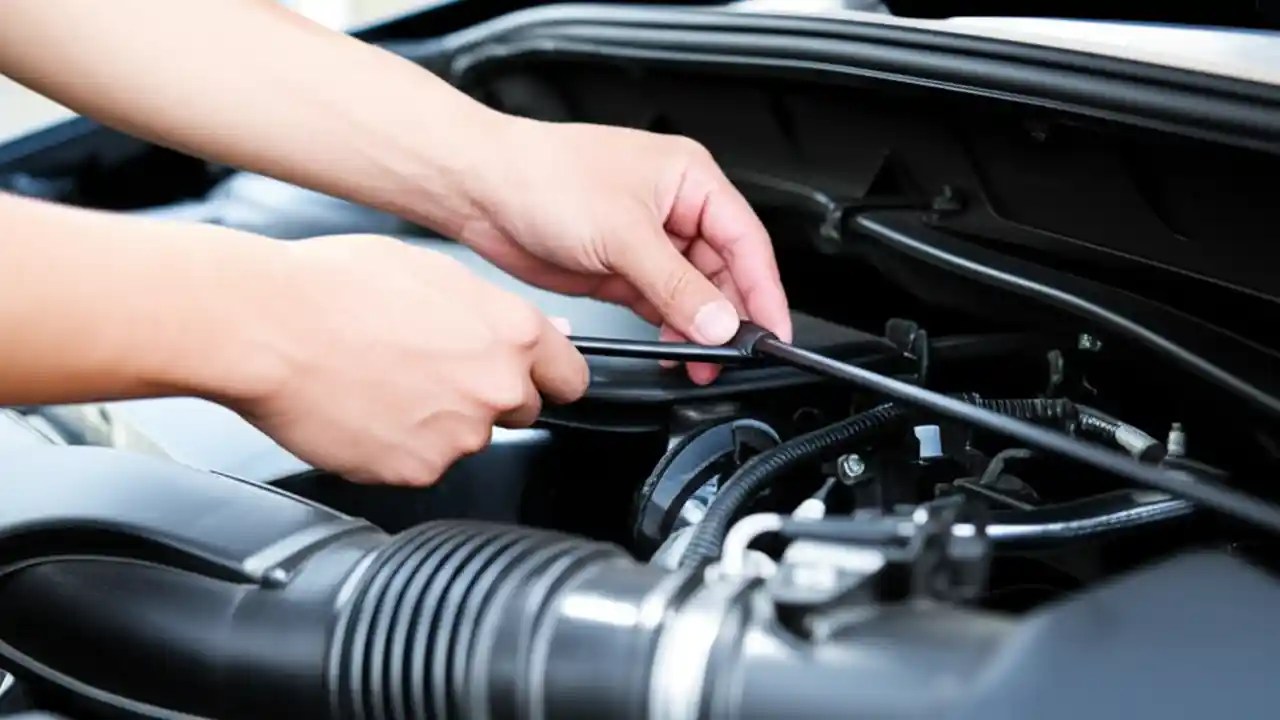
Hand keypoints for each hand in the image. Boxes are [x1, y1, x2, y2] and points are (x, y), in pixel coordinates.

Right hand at [227, 234, 587, 485]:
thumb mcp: (433, 272)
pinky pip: (420, 465)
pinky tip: (364, 410)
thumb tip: (548, 332)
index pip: (570, 378)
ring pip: (467, 440)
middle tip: (430, 372)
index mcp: (511, 331)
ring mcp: (459, 436)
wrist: (267, 326)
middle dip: (488, 398)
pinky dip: (397, 448)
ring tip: (382, 383)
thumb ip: (496, 311)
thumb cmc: (335, 286)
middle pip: (521, 411)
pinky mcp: (415, 470)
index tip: (533, 380)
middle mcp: (496, 387)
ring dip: (438, 423)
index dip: (547, 378)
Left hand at [460, 118, 791, 384]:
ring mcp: (647, 241)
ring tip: (700, 362)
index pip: (747, 241)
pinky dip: (669, 331)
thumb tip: (719, 321)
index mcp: (690, 180)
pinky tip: (672, 350)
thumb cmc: (544, 176)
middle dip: (728, 318)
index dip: (764, 291)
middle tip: (730, 357)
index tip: (772, 332)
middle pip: (723, 273)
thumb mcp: (622, 234)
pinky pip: (660, 306)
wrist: (482, 190)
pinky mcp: (620, 269)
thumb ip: (676, 285)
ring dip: (698, 330)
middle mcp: (674, 209)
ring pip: (692, 296)